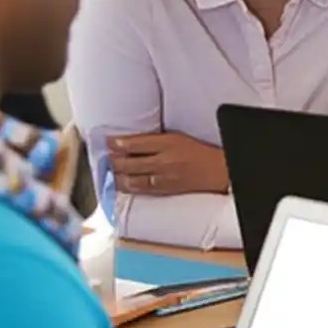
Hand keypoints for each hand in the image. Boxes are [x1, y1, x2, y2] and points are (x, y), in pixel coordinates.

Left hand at [108, 132, 228, 195]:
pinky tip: (121, 183)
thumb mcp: (178, 138)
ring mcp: (164, 177)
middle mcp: (164, 160)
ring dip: (117, 175)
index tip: (108, 142)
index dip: (116, 143)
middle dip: (113, 160)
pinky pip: (140, 189)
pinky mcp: (166, 190)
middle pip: (128, 162)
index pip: (134, 143)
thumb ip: (155, 140)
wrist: (220, 171)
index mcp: (168, 142)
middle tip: (108, 157)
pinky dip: (127, 186)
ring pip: (130, 178)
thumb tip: (130, 143)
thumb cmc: (200, 152)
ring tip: (112, 171)